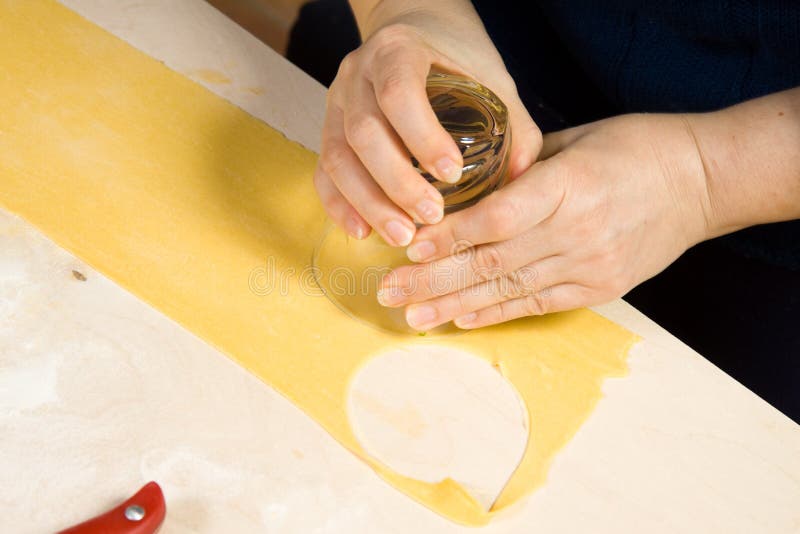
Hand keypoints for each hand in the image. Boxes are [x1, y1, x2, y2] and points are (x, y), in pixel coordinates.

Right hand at [313, 20, 540, 246]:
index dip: (422, 138)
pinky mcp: (329, 128)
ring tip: (401, 236)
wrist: (413, 26)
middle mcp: (358, 74)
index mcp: (398, 51)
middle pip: (363, 133)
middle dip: (396, 183)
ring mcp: (337, 101)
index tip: (451, 174)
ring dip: (368, 203)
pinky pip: (324, 170)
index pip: (399, 94)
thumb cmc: (455, 54)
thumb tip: (521, 176)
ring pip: (338, 157)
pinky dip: (340, 204)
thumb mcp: (491, 75)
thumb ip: (513, 123)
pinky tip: (363, 231)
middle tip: (430, 218)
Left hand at [377, 113, 712, 329]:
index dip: (448, 238)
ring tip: (413, 318)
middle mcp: (577, 231)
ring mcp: (590, 265)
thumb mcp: (576, 140)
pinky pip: (538, 304)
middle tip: (389, 292)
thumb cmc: (634, 148)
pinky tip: (461, 320)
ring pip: (509, 290)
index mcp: (568, 185)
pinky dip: (497, 313)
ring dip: (455, 306)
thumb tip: (467, 191)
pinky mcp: (600, 288)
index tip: (408, 249)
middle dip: (434, 280)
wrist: (701, 182)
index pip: (496, 219)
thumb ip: (522, 169)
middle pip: (492, 261)